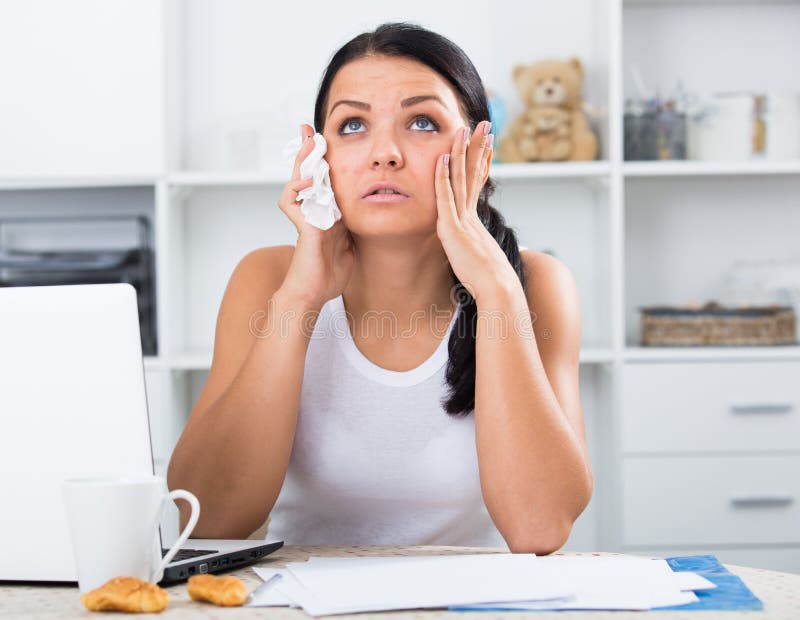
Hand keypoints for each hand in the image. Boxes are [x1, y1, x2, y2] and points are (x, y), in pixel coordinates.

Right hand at [277, 124, 354, 309]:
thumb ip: (355, 227)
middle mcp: (312, 211)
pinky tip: (307, 182)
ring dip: (302, 163)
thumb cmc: (329, 273)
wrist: (313, 293)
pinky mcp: (303, 228)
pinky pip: (293, 204)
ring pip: (298, 182)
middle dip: (308, 151)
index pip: (324, 180)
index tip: (325, 140)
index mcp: (325, 212)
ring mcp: (305, 218)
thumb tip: (371, 215)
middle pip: (307, 174)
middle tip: (308, 129)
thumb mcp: (350, 244)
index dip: (323, 161)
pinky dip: (298, 191)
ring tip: (309, 143)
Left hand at [434, 120, 519, 303]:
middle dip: (479, 146)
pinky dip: (443, 177)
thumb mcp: (477, 262)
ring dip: (462, 151)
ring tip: (464, 128)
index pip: (478, 185)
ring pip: (462, 178)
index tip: (486, 145)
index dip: (482, 162)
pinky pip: (446, 197)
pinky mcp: (452, 228)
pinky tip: (442, 159)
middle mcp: (471, 215)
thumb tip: (472, 257)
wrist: (497, 289)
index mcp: (475, 222)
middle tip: (485, 124)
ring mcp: (463, 219)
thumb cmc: (489, 283)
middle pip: (475, 173)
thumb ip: (471, 253)